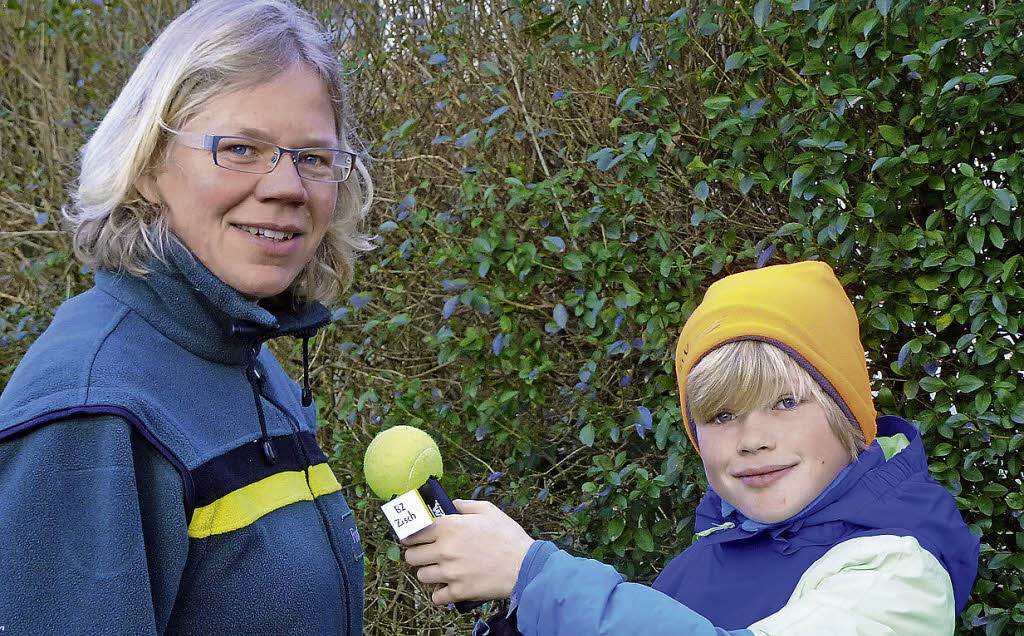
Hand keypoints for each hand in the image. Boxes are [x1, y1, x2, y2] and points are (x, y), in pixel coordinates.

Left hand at [403, 499, 534, 604]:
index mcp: (448, 527)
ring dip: (429, 573)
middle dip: (417, 554)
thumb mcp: (489, 511)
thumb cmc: (508, 537)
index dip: (410, 536)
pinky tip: (448, 587)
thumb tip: (453, 504)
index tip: (412, 539)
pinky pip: (436, 597)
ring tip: (441, 570)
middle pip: (411, 556)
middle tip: (427, 555)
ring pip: (421, 576)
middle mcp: (444, 549)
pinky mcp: (458, 591)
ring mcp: (450, 572)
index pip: (413, 532)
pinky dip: (440, 594)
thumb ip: (466, 505)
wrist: (525, 565)